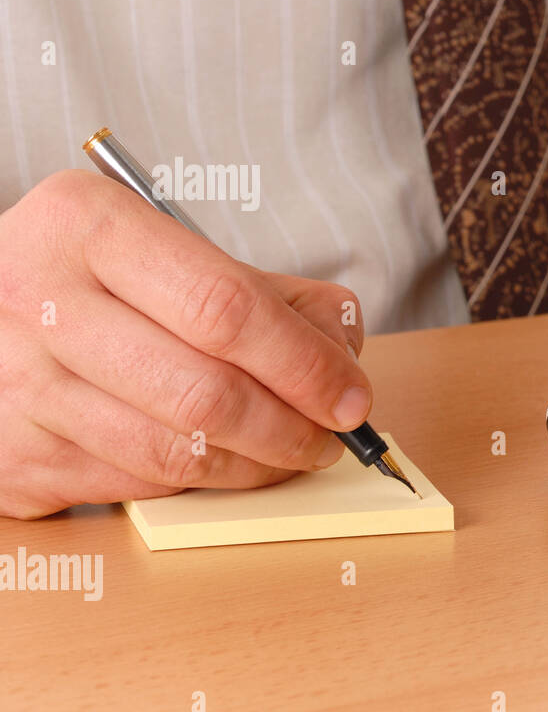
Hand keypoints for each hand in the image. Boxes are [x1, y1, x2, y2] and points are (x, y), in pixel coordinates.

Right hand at [0, 170, 372, 519]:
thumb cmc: (95, 279)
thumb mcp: (171, 249)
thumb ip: (269, 294)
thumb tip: (343, 359)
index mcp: (87, 225)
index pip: (225, 308)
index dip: (305, 365)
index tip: (350, 398)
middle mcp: (35, 298)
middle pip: (205, 392)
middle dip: (291, 429)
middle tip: (328, 438)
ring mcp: (15, 383)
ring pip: (174, 455)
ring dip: (255, 467)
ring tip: (289, 453)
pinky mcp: (10, 456)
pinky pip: (136, 486)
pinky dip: (198, 482)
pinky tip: (221, 460)